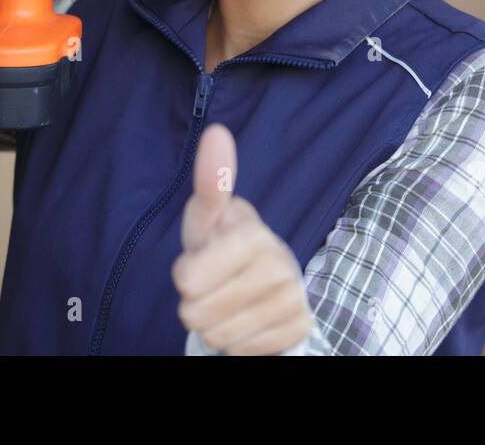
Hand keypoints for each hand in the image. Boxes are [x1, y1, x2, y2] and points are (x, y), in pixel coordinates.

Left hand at [172, 123, 312, 354]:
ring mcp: (294, 299)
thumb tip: (216, 132)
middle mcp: (280, 266)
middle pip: (197, 315)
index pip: (187, 281)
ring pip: (218, 337)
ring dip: (215, 323)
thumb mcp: (207, 216)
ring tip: (228, 299)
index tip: (202, 258)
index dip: (185, 275)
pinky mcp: (300, 326)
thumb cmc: (223, 241)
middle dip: (197, 303)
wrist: (264, 271)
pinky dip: (238, 340)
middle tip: (214, 282)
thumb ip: (210, 181)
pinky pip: (242, 352)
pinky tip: (247, 317)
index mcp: (253, 235)